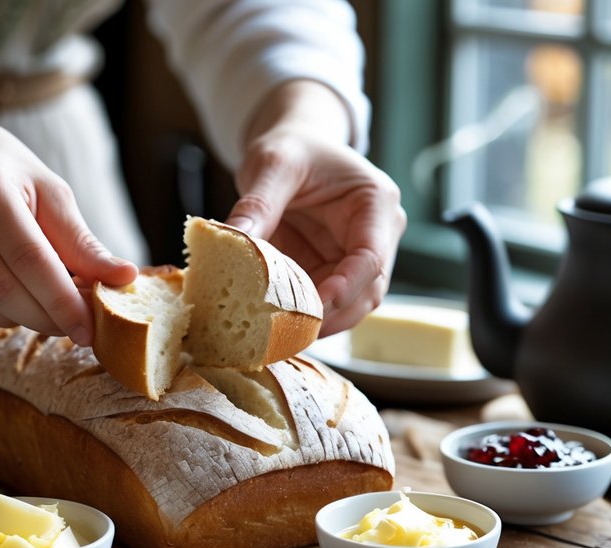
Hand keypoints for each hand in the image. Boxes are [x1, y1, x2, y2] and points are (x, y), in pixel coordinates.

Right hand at [0, 71, 134, 345]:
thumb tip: (125, 278)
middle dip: (50, 317)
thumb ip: (80, 240)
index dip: (64, 302)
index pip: (31, 261)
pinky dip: (0, 310)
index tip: (93, 329)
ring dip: (27, 318)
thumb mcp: (45, 187)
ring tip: (52, 309)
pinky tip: (16, 294)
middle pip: (7, 290)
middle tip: (80, 326)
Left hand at [225, 83, 405, 336]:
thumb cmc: (292, 149)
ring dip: (317, 323)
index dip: (345, 288)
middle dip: (331, 316)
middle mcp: (377, 236)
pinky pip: (325, 306)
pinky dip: (302, 318)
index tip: (313, 306)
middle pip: (367, 292)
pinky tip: (273, 324)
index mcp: (376, 203)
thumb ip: (258, 202)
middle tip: (288, 332)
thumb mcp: (271, 164)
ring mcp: (356, 259)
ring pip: (349, 307)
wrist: (292, 151)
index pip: (371, 258)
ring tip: (276, 334)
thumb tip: (233, 241)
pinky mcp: (334, 274)